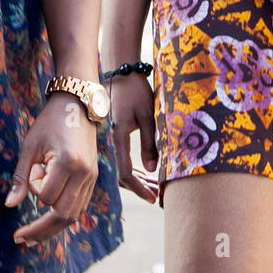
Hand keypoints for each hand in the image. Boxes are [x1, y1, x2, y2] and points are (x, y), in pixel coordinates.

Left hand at [5, 94, 97, 245]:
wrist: (79, 105)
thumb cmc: (51, 122)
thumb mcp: (31, 145)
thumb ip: (21, 177)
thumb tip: (9, 206)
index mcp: (69, 163)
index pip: (47, 196)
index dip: (34, 187)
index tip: (34, 167)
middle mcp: (85, 174)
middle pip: (63, 215)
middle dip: (41, 230)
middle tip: (19, 239)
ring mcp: (92, 178)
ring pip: (73, 215)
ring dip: (52, 228)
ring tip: (31, 238)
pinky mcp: (93, 179)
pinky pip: (79, 206)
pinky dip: (63, 216)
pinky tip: (48, 223)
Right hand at [110, 71, 158, 203]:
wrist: (122, 73)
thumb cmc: (136, 91)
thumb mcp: (147, 115)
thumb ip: (149, 142)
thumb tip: (152, 170)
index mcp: (118, 137)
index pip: (126, 173)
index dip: (139, 189)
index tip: (153, 198)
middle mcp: (113, 142)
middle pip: (123, 175)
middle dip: (140, 188)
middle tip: (158, 197)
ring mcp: (114, 139)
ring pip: (123, 168)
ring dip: (139, 180)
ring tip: (157, 188)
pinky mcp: (117, 135)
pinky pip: (124, 159)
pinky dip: (136, 170)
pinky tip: (148, 173)